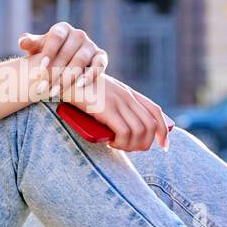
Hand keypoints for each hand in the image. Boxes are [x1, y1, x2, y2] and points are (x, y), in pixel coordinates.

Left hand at [18, 23, 107, 97]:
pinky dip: (91, 74)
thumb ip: (30, 44)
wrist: (64, 65)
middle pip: (68, 51)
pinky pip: (99, 65)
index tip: (41, 67)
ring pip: (81, 59)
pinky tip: (79, 85)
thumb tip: (23, 42)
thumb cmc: (46, 55)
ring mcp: (90, 45)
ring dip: (69, 76)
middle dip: (55, 71)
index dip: (49, 51)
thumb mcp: (36, 49)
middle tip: (44, 87)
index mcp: (62, 29)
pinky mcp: (101, 57)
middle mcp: (78, 34)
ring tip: (56, 91)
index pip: (56, 37)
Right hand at [58, 73, 172, 151]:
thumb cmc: (78, 90)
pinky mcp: (107, 108)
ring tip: (117, 146)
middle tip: (130, 149)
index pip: (155, 112)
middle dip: (145, 143)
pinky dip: (121, 142)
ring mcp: (118, 101)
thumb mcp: (101, 96)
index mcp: (128, 93)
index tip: (163, 146)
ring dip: (131, 145)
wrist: (63, 77)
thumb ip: (114, 106)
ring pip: (139, 131)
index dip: (163, 131)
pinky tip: (111, 143)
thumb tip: (122, 130)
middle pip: (150, 125)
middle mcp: (127, 96)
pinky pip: (124, 132)